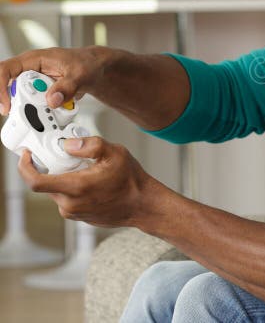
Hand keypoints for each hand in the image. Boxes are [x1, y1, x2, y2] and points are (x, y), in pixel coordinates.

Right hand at [0, 46, 110, 114]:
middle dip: (18, 104)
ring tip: (47, 114)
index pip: (5, 70)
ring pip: (21, 98)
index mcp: (34, 59)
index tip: (7, 107)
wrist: (96, 69)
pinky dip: (41, 111)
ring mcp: (34, 81)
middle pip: (10, 88)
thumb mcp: (80, 74)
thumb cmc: (88, 64)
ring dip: (31, 109)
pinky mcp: (40, 92)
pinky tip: (53, 114)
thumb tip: (51, 101)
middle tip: (31, 115)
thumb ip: (67, 87)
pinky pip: (33, 104)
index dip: (0, 88)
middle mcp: (30, 70)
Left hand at [17, 136, 159, 227]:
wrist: (143, 205)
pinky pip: (67, 199)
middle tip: (67, 156)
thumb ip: (90, 145)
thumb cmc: (131, 180)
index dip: (25, 167)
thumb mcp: (115, 153)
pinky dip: (72, 187)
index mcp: (76, 187)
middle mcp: (70, 203)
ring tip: (85, 169)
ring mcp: (73, 212)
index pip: (35, 181)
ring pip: (57, 191)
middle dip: (52, 168)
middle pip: (47, 183)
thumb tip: (68, 144)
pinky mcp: (78, 216)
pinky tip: (91, 182)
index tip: (27, 155)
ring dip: (64, 178)